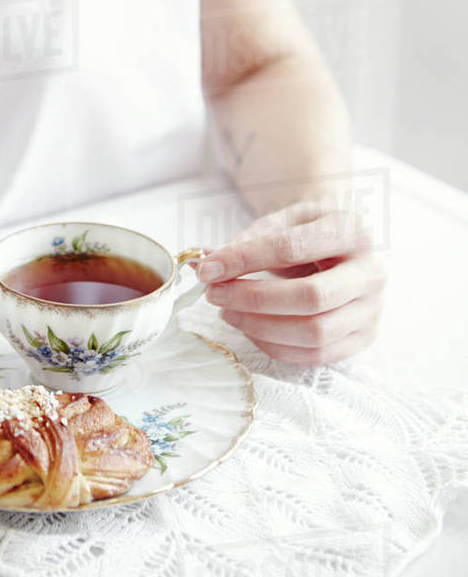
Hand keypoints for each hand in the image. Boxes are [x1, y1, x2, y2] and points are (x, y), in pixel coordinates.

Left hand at [195, 199, 387, 364]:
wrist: (345, 246)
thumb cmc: (310, 231)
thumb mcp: (283, 221)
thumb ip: (245, 240)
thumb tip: (203, 261)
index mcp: (351, 230)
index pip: (291, 247)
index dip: (245, 259)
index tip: (207, 269)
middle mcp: (371, 272)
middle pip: (310, 297)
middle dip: (253, 299)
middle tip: (214, 294)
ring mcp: (372, 309)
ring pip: (315, 332)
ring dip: (261, 327)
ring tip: (228, 311)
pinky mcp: (364, 338)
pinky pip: (317, 355)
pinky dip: (276, 346)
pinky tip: (250, 329)